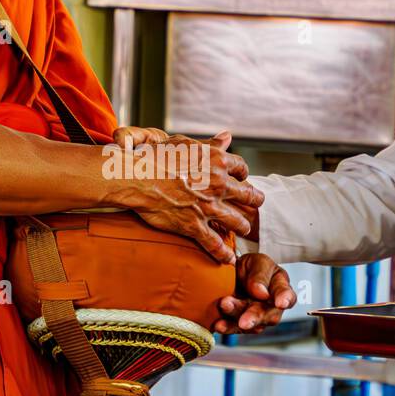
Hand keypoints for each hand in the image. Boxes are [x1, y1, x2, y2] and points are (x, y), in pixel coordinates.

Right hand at [109, 129, 261, 264]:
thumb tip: (227, 137)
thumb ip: (209, 144)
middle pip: (247, 195)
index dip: (243, 174)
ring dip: (242, 226)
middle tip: (256, 203)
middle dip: (254, 200)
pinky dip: (223, 253)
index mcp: (217, 161)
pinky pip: (214, 243)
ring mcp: (208, 206)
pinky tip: (228, 258)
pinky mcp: (195, 225)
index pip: (241, 167)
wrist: (138, 177)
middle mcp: (218, 184)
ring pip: (236, 221)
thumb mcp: (184, 143)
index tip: (242, 178)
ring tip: (244, 229)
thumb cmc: (156, 157)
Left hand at [213, 252, 295, 333]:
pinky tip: (219, 324)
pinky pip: (235, 328)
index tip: (280, 303)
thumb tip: (262, 293)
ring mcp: (256, 317)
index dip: (285, 299)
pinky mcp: (240, 323)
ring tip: (225, 306)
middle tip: (245, 320)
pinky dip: (227, 327)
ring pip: (251, 324)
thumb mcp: (257, 262)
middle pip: (268, 315)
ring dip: (237, 319)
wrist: (230, 272)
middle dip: (255, 317)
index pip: (287, 294)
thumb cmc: (250, 267)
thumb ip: (260, 275)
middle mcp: (271, 306)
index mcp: (280, 287)